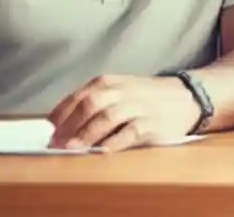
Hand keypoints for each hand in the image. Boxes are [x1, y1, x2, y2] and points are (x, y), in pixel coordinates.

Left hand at [47, 75, 200, 151]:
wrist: (184, 97)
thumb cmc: (144, 97)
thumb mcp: (118, 90)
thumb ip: (93, 102)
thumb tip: (60, 124)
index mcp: (109, 82)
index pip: (79, 97)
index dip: (61, 114)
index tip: (49, 131)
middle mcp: (122, 91)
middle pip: (90, 105)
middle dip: (70, 125)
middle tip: (56, 142)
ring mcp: (137, 106)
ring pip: (107, 117)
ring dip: (87, 134)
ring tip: (72, 148)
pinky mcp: (151, 123)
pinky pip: (130, 132)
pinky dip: (115, 141)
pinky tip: (102, 151)